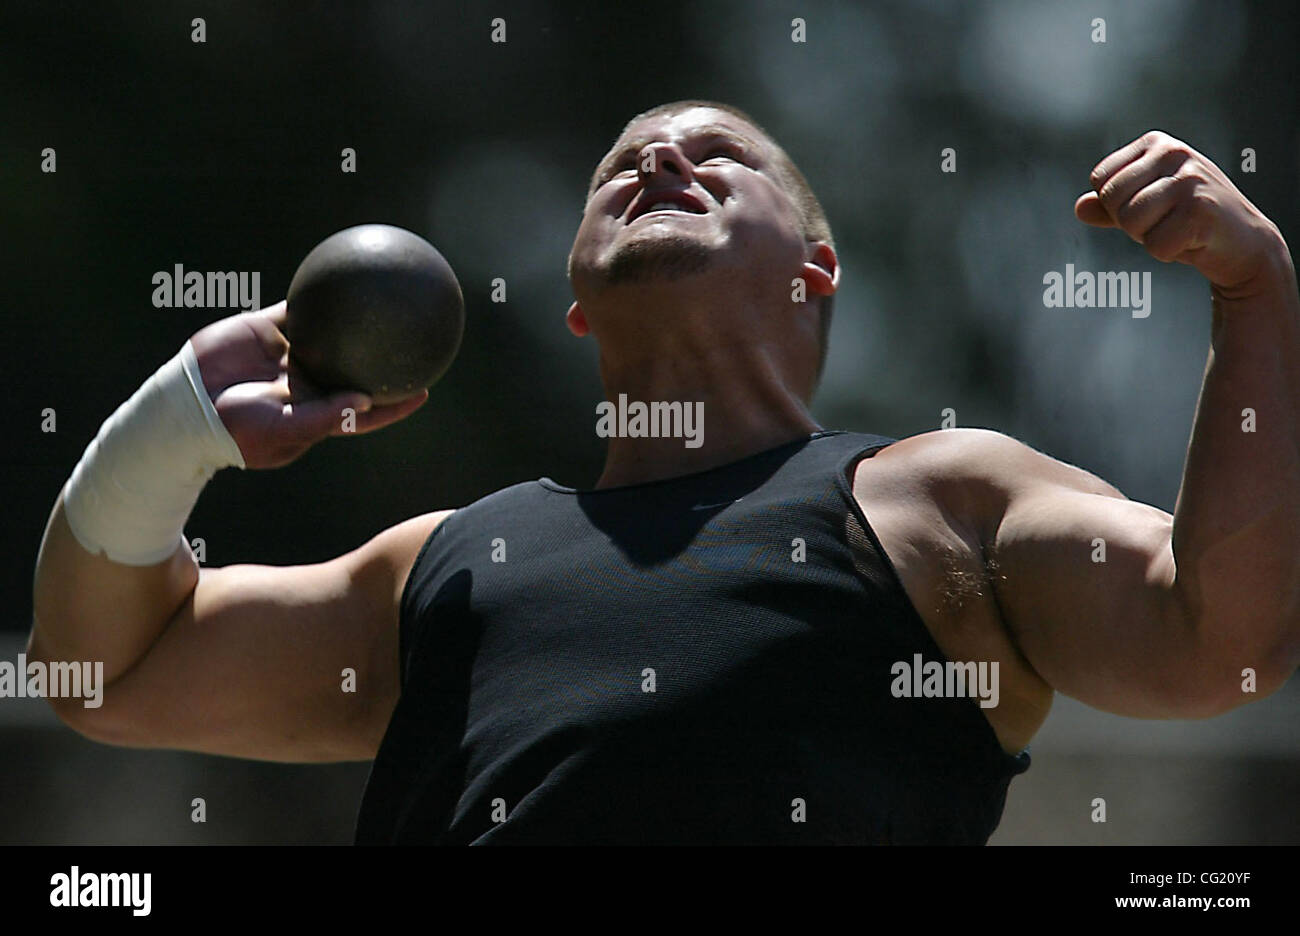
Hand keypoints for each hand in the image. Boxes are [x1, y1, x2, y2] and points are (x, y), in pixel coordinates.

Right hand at [189, 301, 428, 468]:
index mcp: (318, 409)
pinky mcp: (267, 329)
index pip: (365, 408)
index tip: (424, 389)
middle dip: (382, 354)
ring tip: (381, 295)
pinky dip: (314, 295)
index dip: (395, 401)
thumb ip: (325, 416)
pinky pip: (297, 308)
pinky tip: (334, 276)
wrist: (186, 406)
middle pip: (355, 365)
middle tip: (415, 336)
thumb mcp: (283, 429)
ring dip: (352, 317)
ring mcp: (288, 354)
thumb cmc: (235, 430)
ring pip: (330, 331)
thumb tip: (366, 401)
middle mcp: (309, 381)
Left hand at [1075, 131, 1289, 298]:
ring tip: (1179, 229)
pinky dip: (1168, 253)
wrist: (1243, 243)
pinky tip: (1192, 240)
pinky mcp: (1201, 211)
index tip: (1151, 205)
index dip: (1117, 204)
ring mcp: (1190, 180)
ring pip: (1131, 222)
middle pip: (1113, 201)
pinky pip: (1155, 245)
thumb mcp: (1147, 205)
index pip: (1101, 180)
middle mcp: (1174, 153)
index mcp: (1157, 144)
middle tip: (1166, 221)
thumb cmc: (1190, 221)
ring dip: (1150, 238)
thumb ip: (1110, 207)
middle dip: (1132, 223)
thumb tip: (1080, 207)